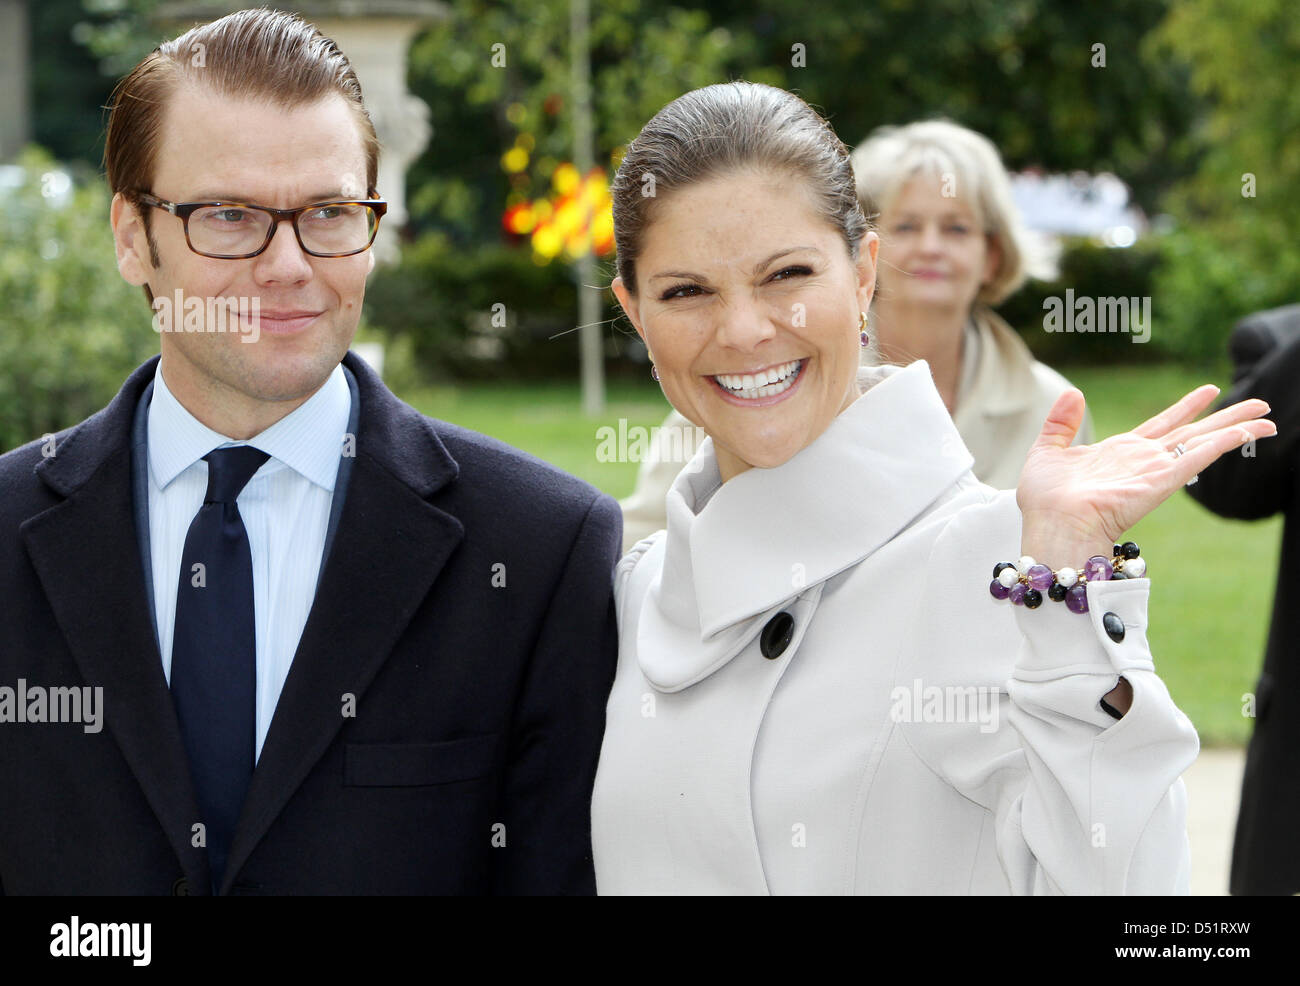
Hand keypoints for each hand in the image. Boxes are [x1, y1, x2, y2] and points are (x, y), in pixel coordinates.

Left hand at [1015, 385, 1275, 567]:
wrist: (1051, 525)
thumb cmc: (1045, 500)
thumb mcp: (1047, 451)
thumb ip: (1060, 423)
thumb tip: (1074, 392)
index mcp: (1120, 452)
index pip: (1162, 425)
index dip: (1187, 407)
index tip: (1210, 390)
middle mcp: (1143, 461)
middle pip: (1194, 433)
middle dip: (1227, 418)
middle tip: (1261, 404)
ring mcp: (1154, 471)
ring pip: (1204, 443)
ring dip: (1237, 429)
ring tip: (1269, 418)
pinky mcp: (1161, 482)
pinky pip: (1197, 457)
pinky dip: (1222, 444)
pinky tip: (1246, 433)